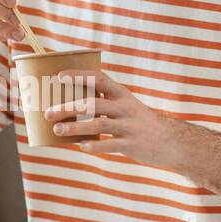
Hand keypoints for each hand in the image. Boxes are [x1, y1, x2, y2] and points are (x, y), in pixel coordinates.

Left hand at [44, 69, 180, 161]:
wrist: (172, 141)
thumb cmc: (140, 123)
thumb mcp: (127, 106)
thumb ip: (104, 103)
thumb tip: (71, 105)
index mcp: (122, 95)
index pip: (99, 79)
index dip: (80, 75)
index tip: (60, 76)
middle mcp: (125, 107)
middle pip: (93, 104)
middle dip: (69, 107)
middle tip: (48, 112)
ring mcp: (129, 126)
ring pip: (99, 124)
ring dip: (76, 127)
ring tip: (57, 129)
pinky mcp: (132, 144)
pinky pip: (110, 145)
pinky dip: (94, 145)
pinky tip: (81, 147)